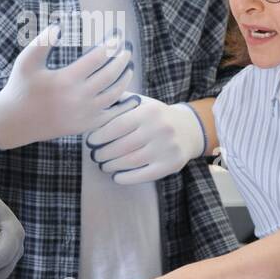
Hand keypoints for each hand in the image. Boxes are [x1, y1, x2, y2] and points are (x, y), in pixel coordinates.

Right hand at [0, 24, 132, 150]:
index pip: (98, 58)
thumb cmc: (20, 86)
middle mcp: (78, 98)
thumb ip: (42, 42)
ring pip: (114, 94)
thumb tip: (59, 26)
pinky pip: (111, 115)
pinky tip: (127, 93)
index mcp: (66, 80)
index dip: (111, 45)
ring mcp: (84, 114)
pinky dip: (123, 104)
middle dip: (121, 60)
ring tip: (128, 68)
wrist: (14, 122)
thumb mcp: (26, 61)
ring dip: (124, 79)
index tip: (117, 38)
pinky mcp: (85, 126)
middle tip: (126, 51)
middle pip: (110, 75)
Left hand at [86, 94, 205, 183]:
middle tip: (95, 155)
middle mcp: (160, 129)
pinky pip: (144, 175)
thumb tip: (96, 105)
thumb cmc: (157, 116)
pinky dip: (126, 178)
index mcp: (150, 112)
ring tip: (103, 165)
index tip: (90, 141)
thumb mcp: (143, 103)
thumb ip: (121, 101)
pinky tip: (116, 176)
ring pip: (131, 161)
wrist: (189, 129)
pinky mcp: (171, 165)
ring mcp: (167, 148)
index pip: (118, 125)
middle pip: (122, 145)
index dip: (100, 135)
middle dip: (104, 153)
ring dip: (112, 165)